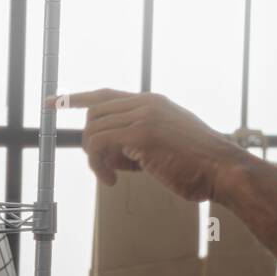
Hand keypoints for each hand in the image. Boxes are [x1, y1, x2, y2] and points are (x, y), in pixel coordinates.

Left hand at [52, 88, 251, 201]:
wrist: (224, 170)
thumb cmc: (200, 167)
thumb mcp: (167, 146)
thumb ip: (138, 143)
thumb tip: (109, 156)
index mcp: (154, 102)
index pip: (105, 95)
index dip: (76, 98)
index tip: (52, 102)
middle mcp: (146, 103)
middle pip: (93, 114)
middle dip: (91, 144)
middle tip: (106, 170)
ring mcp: (143, 116)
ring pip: (92, 131)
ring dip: (95, 159)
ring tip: (112, 177)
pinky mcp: (140, 134)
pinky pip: (98, 145)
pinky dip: (98, 166)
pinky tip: (113, 180)